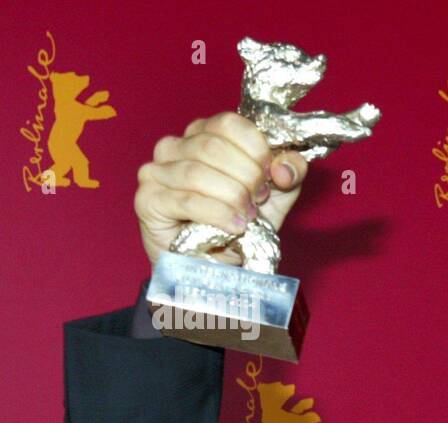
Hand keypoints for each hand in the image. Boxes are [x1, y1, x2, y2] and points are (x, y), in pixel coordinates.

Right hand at [135, 111, 308, 265]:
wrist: (215, 265)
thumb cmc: (241, 223)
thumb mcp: (277, 196)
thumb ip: (290, 174)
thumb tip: (285, 168)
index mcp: (205, 134)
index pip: (229, 123)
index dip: (257, 148)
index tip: (272, 175)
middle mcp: (175, 146)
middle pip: (213, 146)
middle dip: (247, 175)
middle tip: (259, 199)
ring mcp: (156, 171)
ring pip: (198, 172)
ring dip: (233, 196)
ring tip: (248, 216)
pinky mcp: (148, 199)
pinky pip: (186, 200)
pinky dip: (217, 214)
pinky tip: (234, 227)